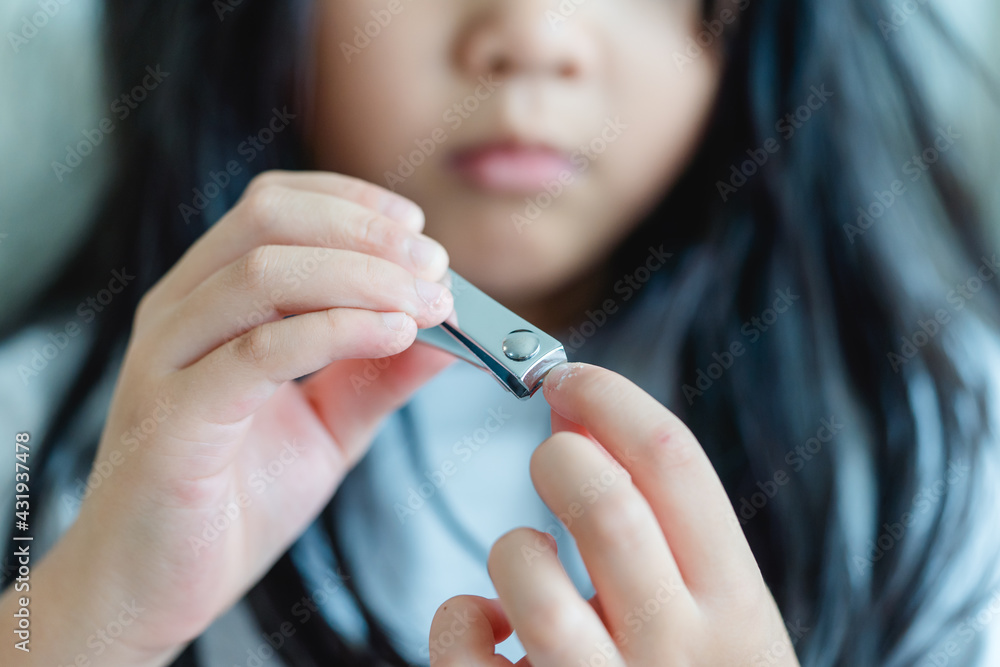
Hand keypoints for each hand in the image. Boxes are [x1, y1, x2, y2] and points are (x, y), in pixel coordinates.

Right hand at [8, 171, 455, 665]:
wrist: (153, 590)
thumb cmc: (232, 501)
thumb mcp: (328, 424)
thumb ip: (379, 373)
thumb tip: (445, 330)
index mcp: (209, 301)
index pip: (274, 206)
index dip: (354, 204)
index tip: (418, 231)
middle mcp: (180, 315)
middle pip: (269, 220)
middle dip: (366, 232)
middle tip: (434, 269)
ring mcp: (168, 362)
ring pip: (263, 272)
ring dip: (364, 277)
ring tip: (428, 305)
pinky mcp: (173, 419)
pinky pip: (259, 352)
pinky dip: (337, 331)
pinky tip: (394, 335)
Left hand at [429, 363, 799, 666]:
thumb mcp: (723, 628)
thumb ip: (673, 541)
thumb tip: (586, 421)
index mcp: (737, 612)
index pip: (674, 462)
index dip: (612, 399)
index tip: (569, 379)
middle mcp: (675, 653)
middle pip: (599, 496)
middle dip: (559, 455)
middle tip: (552, 461)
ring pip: (523, 567)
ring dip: (513, 547)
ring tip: (530, 566)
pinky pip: (461, 639)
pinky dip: (459, 616)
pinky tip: (488, 632)